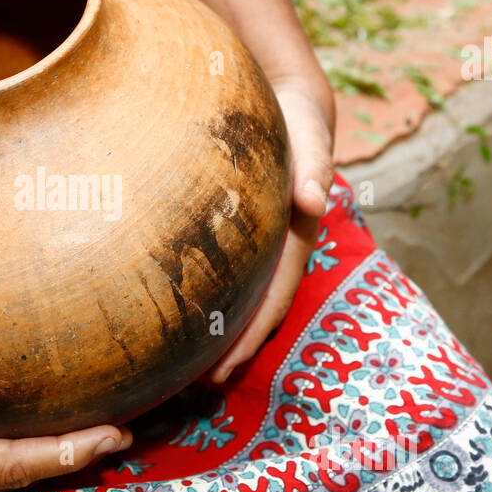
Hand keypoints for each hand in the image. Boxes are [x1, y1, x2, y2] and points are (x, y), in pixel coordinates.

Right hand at [0, 364, 131, 491]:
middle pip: (17, 473)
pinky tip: (32, 426)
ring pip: (2, 469)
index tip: (112, 433)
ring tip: (96, 430)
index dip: (63, 452)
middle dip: (72, 455)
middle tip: (125, 430)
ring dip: (49, 454)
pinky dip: (17, 447)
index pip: (9, 465)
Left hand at [207, 80, 334, 383]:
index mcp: (296, 238)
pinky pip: (221, 274)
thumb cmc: (299, 122)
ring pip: (238, 299)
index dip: (249, 338)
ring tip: (183, 370)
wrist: (291, 104)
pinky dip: (206, 300)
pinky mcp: (236, 235)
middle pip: (254, 311)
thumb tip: (313, 200)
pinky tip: (176, 315)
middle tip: (194, 387)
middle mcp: (277, 250)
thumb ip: (315, 165)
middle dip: (229, 351)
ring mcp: (258, 246)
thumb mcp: (310, 136)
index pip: (272, 300)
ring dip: (218, 335)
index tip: (221, 372)